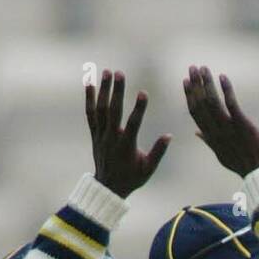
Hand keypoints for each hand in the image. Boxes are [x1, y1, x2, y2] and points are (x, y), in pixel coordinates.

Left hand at [85, 69, 169, 196]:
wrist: (108, 186)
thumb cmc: (132, 178)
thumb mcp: (149, 169)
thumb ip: (158, 152)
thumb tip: (169, 135)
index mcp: (126, 146)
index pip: (133, 124)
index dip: (139, 108)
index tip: (144, 93)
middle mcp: (111, 137)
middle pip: (113, 110)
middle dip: (117, 91)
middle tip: (120, 73)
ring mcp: (101, 134)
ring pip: (100, 109)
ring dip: (103, 90)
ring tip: (107, 71)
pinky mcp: (95, 133)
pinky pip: (90, 113)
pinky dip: (89, 98)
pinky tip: (89, 83)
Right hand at [183, 66, 258, 176]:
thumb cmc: (242, 164)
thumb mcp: (221, 155)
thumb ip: (208, 141)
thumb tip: (196, 132)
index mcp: (210, 136)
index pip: (195, 112)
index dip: (189, 95)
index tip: (186, 81)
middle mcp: (216, 130)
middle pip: (200, 103)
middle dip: (195, 84)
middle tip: (192, 67)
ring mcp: (229, 127)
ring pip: (212, 101)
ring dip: (207, 82)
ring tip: (203, 68)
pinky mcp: (242, 124)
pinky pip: (231, 103)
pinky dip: (226, 89)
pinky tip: (222, 76)